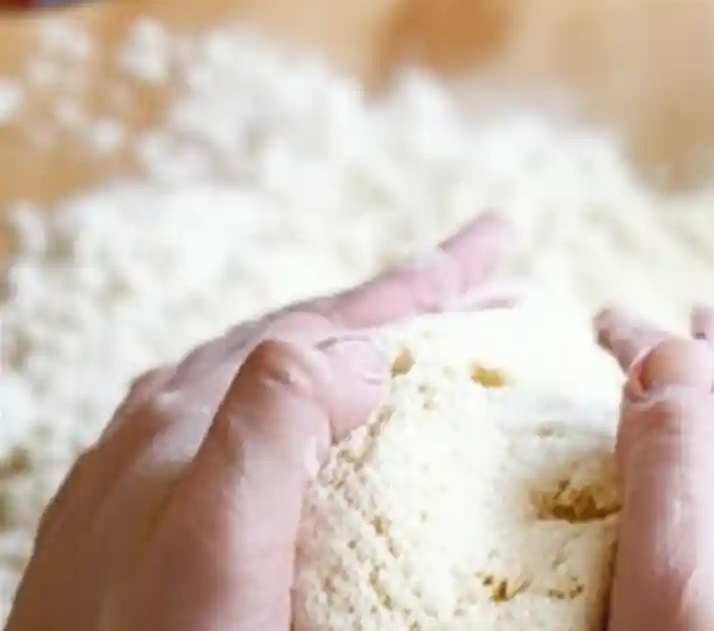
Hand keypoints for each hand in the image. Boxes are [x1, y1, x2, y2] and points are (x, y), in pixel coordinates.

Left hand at [5, 213, 512, 630]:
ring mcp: (145, 478)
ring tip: (418, 334)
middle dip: (404, 300)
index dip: (425, 281)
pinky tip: (313, 420)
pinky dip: (303, 397)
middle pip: (307, 334)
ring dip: (356, 343)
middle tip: (490, 283)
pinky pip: (239, 424)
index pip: (334, 322)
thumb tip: (361, 353)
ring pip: (269, 373)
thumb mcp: (217, 545)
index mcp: (194, 420)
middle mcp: (162, 431)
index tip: (499, 243)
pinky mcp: (140, 530)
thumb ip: (275, 426)